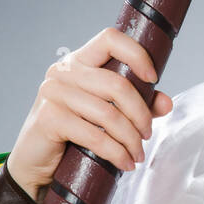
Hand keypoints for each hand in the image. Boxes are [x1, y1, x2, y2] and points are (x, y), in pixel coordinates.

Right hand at [4, 28, 172, 202]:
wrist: (36, 165)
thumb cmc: (72, 135)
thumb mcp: (106, 116)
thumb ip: (136, 105)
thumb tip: (166, 102)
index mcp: (78, 62)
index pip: (110, 39)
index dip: (137, 54)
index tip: (153, 77)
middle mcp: (63, 72)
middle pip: (117, 84)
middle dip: (140, 114)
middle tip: (147, 135)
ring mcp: (53, 93)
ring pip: (109, 114)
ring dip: (130, 139)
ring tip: (137, 155)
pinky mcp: (49, 118)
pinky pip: (94, 135)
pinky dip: (115, 152)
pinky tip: (124, 163)